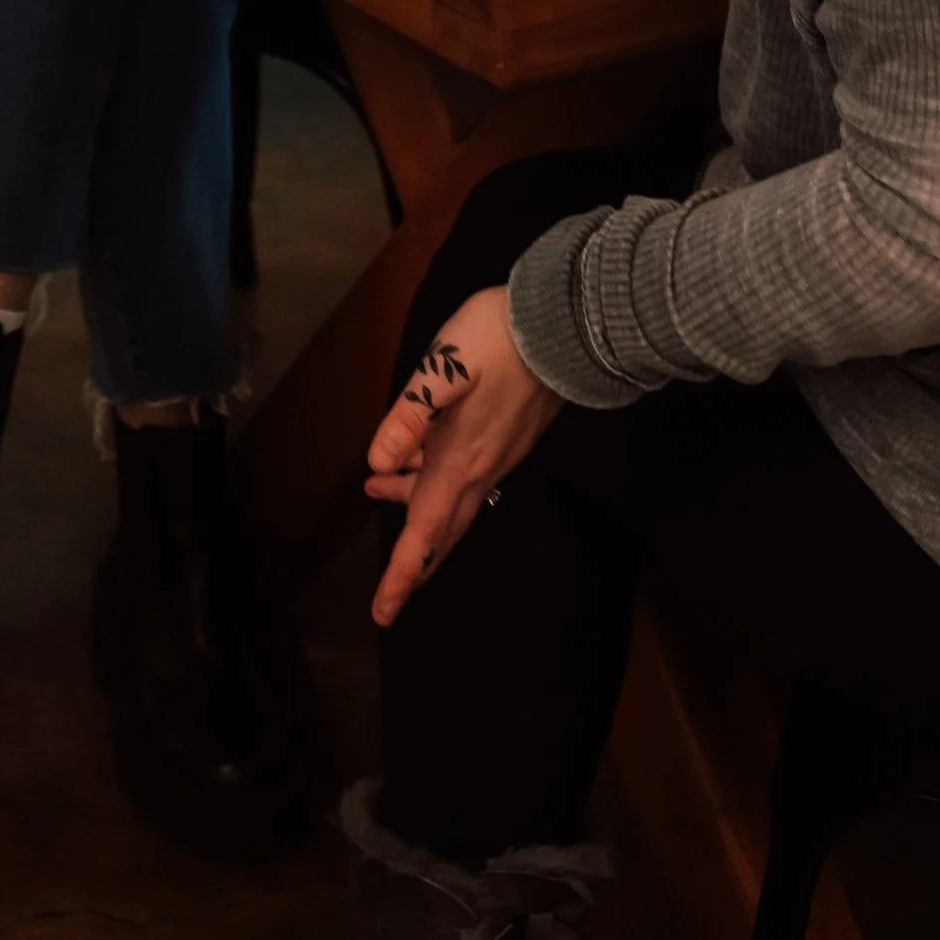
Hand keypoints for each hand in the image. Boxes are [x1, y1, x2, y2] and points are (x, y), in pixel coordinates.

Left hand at [364, 287, 560, 624]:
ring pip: (450, 502)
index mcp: (460, 460)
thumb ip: (410, 414)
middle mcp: (480, 469)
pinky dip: (431, 479)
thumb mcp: (444, 366)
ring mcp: (497, 456)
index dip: (401, 573)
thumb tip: (376, 461)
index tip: (382, 614)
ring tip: (375, 486)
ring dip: (414, 507)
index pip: (424, 531)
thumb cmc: (497, 338)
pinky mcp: (506, 439)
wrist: (564, 325)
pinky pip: (463, 479)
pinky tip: (415, 454)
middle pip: (441, 531)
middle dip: (412, 563)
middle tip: (389, 594)